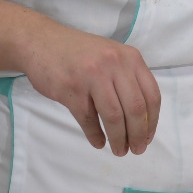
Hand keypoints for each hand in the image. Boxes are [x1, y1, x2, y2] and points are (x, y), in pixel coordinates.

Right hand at [20, 24, 160, 155]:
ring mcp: (92, 76)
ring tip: (119, 151)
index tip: (147, 137)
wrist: (41, 41)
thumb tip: (143, 119)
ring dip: (118, 139)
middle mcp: (114, 65)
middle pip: (135, 108)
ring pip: (114, 116)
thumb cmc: (80, 53)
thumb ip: (128, 79)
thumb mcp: (112, 56)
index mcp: (130, 58)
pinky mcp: (71, 89)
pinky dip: (95, 135)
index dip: (152, 121)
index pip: (151, 95)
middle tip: (136, 150)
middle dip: (138, 134)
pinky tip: (98, 142)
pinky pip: (88, 119)